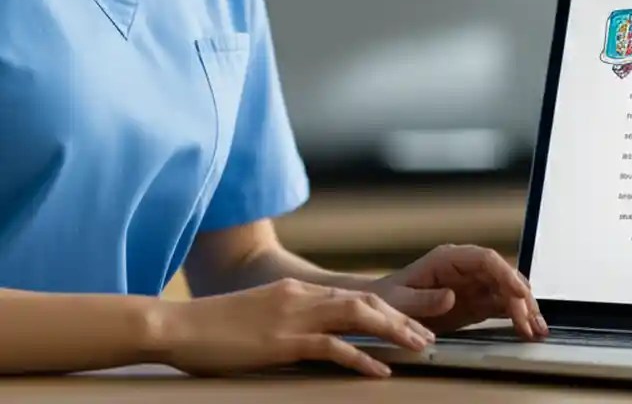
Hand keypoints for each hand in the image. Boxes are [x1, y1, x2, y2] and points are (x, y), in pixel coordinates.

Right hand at [156, 278, 435, 376]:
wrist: (175, 326)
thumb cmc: (210, 329)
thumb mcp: (257, 317)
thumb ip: (286, 322)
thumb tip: (310, 340)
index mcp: (296, 291)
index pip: (353, 295)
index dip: (385, 309)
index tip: (409, 322)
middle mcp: (301, 297)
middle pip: (366, 302)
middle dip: (401, 318)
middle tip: (426, 335)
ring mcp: (293, 316)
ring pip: (359, 318)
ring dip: (394, 333)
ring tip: (419, 348)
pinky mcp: (282, 340)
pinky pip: (332, 348)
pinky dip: (361, 358)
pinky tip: (380, 370)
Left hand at [367, 245, 547, 340]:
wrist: (381, 310)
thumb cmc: (387, 299)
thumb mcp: (399, 300)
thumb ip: (423, 299)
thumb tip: (450, 295)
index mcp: (449, 259)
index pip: (486, 259)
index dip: (505, 274)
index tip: (518, 292)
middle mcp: (466, 269)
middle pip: (503, 276)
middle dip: (520, 297)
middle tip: (530, 321)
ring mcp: (474, 285)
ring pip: (508, 291)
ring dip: (525, 308)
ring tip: (537, 328)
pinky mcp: (477, 303)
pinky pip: (502, 306)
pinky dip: (517, 317)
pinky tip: (529, 329)